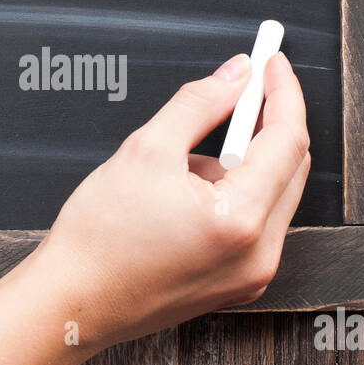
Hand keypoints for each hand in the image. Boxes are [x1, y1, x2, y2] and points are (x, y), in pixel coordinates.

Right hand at [35, 51, 310, 347]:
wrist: (73, 303)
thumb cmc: (98, 239)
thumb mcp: (146, 150)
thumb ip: (200, 103)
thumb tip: (236, 74)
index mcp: (241, 220)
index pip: (287, 139)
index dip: (281, 91)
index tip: (270, 61)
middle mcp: (259, 254)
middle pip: (290, 167)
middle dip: (266, 123)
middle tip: (238, 91)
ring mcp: (252, 274)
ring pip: (272, 194)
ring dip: (244, 162)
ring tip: (180, 167)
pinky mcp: (238, 283)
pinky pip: (256, 223)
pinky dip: (234, 194)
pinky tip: (184, 195)